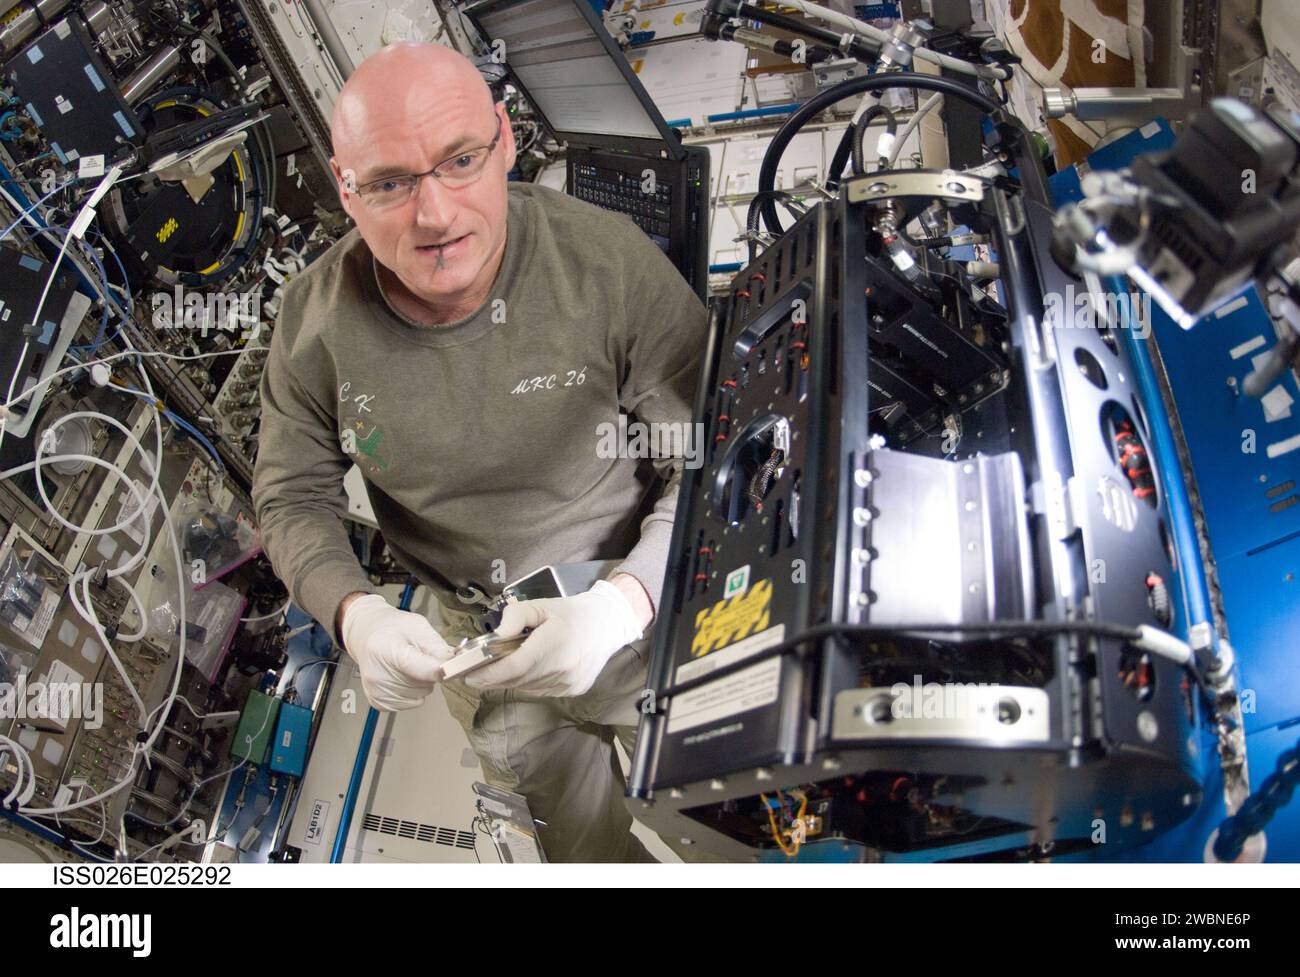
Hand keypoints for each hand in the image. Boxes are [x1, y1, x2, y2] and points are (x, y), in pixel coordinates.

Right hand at [340, 594, 452, 710]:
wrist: (366, 634)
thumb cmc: (391, 628)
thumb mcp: (418, 626)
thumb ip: (437, 646)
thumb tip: (457, 664)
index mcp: (388, 649)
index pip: (421, 669)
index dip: (440, 670)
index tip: (452, 668)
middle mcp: (378, 674)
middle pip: (424, 684)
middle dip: (429, 672)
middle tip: (417, 657)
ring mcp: (377, 691)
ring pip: (421, 695)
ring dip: (421, 682)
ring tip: (407, 665)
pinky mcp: (378, 702)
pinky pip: (412, 703)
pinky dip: (412, 692)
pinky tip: (402, 676)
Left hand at [463, 580, 643, 695]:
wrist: (607, 625)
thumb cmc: (570, 613)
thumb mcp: (541, 605)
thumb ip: (515, 617)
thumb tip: (495, 637)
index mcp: (554, 642)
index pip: (515, 666)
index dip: (489, 674)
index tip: (468, 675)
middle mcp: (562, 668)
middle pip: (517, 680)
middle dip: (492, 678)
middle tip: (472, 674)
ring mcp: (568, 683)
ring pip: (527, 687)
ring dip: (509, 681)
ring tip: (497, 669)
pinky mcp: (572, 691)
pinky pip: (540, 690)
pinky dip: (527, 682)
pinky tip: (526, 670)